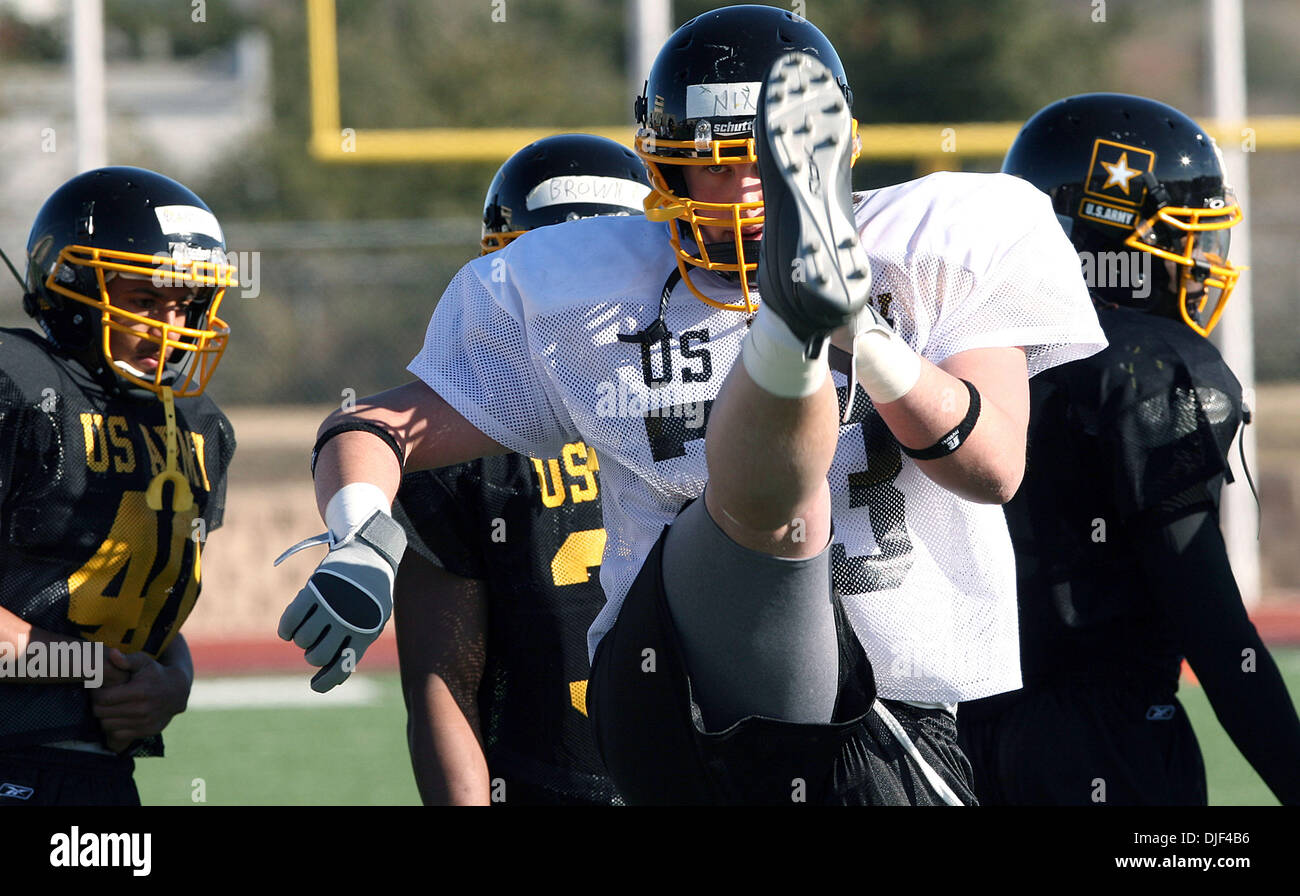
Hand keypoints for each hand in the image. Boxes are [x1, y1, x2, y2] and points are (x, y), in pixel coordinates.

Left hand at [91, 649, 190, 752]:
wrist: (178, 692)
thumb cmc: (155, 673)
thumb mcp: (144, 662)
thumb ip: (126, 659)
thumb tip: (112, 654)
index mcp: (140, 691)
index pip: (103, 698)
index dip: (95, 693)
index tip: (98, 689)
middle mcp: (143, 709)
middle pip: (102, 713)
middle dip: (97, 705)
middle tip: (101, 698)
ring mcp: (145, 722)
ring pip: (107, 725)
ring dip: (104, 717)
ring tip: (109, 707)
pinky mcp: (146, 731)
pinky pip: (118, 735)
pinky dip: (114, 728)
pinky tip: (118, 717)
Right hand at [276, 510, 406, 692]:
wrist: (369, 555)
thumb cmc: (369, 595)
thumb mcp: (372, 622)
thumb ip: (353, 648)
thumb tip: (328, 680)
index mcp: (366, 633)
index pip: (342, 668)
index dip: (325, 683)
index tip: (313, 686)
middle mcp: (348, 622)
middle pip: (317, 656)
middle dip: (312, 655)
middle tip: (315, 644)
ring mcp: (330, 606)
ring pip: (303, 639)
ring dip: (301, 639)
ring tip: (308, 629)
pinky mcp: (314, 591)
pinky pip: (290, 621)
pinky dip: (286, 629)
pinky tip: (288, 630)